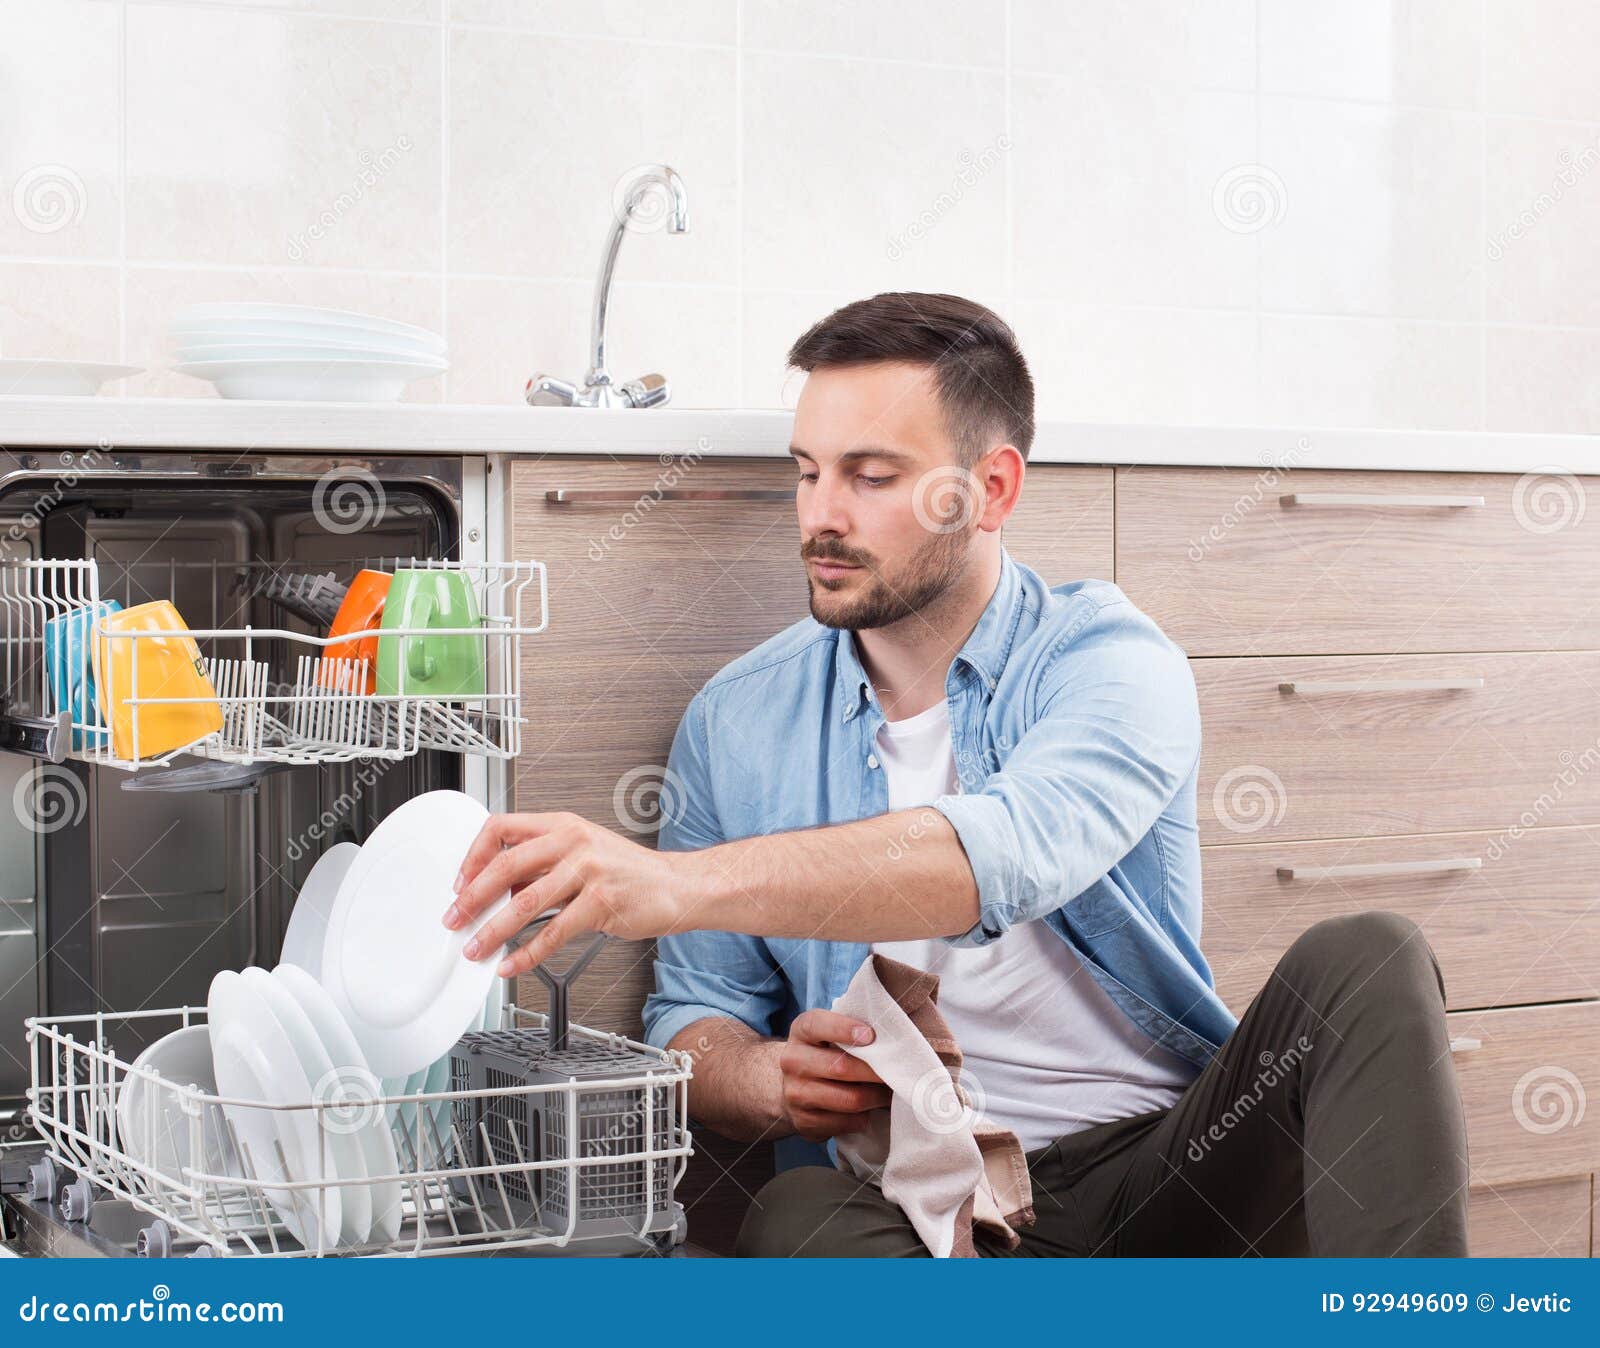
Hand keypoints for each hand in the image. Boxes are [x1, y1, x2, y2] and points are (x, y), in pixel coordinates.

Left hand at [443, 812, 692, 976]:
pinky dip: (527, 954)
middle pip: (506, 865)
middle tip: (455, 918)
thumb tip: (498, 890)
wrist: (675, 885)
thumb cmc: (627, 872)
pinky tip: (513, 964)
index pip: (501, 828)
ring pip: (525, 904)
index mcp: (563, 824)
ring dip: (493, 931)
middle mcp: (573, 842)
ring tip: (478, 948)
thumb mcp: (582, 851)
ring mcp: (588, 871)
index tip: (460, 882)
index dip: (473, 855)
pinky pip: (553, 933)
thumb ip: (542, 864)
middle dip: (472, 897)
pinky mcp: (601, 904)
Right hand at [778, 1009, 891, 1141]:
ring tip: (890, 1093)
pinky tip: (871, 1110)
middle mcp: (792, 1061)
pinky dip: (864, 1117)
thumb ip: (852, 1030)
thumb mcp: (829, 1033)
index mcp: (801, 1031)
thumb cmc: (824, 1052)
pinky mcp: (803, 1121)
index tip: (871, 1035)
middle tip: (899, 1072)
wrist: (794, 1085)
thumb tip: (891, 1036)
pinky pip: (845, 1123)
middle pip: (840, 1067)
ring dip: (876, 1097)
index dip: (844, 1029)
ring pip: (848, 1099)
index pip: (817, 1025)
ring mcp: (795, 1093)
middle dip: (875, 1072)